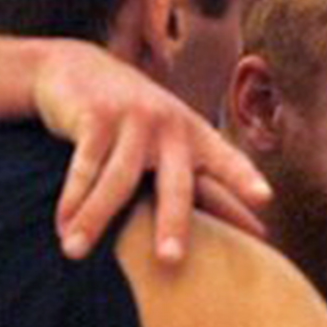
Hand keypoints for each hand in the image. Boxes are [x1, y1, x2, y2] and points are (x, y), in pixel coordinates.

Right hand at [30, 41, 271, 262]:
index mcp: (196, 136)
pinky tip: (62, 226)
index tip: (264, 198)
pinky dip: (72, 199)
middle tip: (170, 260)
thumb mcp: (171, 144)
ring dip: (95, 220)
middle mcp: (170, 126)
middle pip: (175, 185)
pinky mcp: (95, 116)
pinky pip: (84, 166)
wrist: (77, 66)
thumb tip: (259, 237)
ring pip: (117, 181)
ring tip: (76, 253)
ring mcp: (133, 118)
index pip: (227, 162)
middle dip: (173, 223)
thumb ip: (203, 185)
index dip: (244, 180)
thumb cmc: (136, 121)